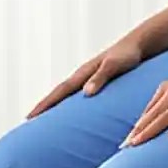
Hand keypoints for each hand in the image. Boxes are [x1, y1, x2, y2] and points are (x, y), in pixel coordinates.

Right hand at [27, 39, 144, 118]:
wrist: (139, 45)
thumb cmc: (128, 55)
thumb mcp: (114, 65)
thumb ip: (101, 77)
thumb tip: (86, 93)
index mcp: (83, 74)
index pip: (59, 92)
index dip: (44, 105)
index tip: (29, 118)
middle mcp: (83, 77)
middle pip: (58, 94)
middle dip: (43, 108)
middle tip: (27, 123)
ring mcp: (89, 79)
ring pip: (66, 95)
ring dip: (54, 107)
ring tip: (44, 122)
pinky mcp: (99, 83)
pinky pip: (78, 96)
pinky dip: (70, 105)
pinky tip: (71, 115)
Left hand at [121, 66, 167, 146]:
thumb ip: (164, 100)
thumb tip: (150, 118)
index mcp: (166, 88)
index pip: (147, 111)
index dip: (136, 126)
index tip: (126, 140)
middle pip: (153, 116)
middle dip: (138, 132)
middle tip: (126, 145)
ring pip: (165, 118)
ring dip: (151, 131)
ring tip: (140, 143)